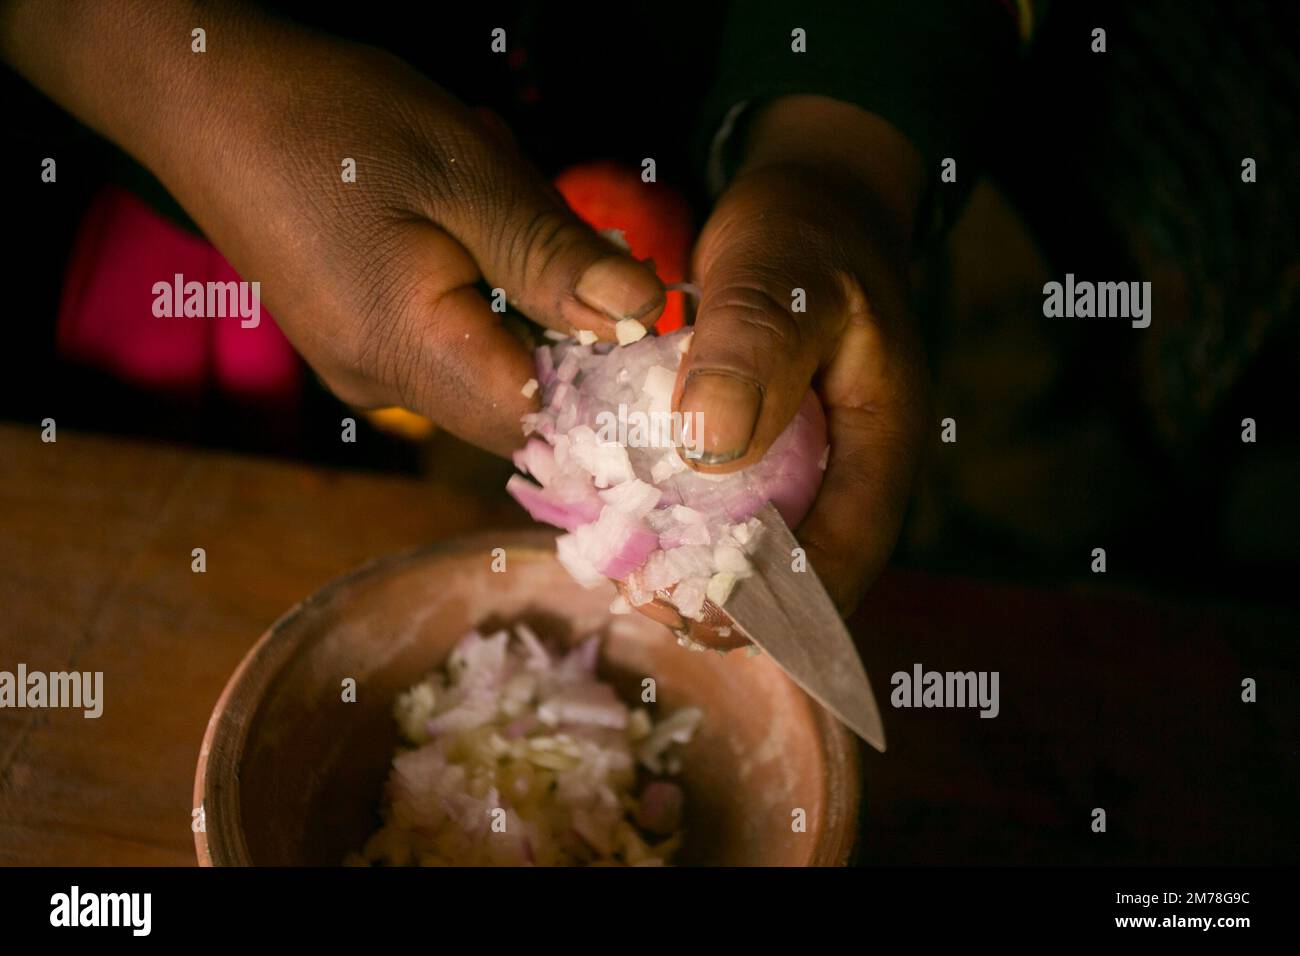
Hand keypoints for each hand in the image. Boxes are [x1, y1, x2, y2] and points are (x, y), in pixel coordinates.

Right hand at [0, 1, 663, 455]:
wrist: (207, 98)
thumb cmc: (337, 125)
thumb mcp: (468, 176)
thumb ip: (557, 260)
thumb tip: (646, 317)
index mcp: (414, 355)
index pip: (542, 428)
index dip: (607, 399)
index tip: (651, 337)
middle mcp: (385, 388)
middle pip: (519, 407)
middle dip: (570, 341)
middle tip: (568, 242)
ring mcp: (366, 370)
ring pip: (490, 370)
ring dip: (526, 306)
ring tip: (497, 212)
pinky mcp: (359, 343)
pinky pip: (451, 345)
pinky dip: (487, 296)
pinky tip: (466, 223)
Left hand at [635, 96, 929, 645]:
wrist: (809, 199)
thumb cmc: (808, 232)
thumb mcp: (783, 277)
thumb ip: (753, 351)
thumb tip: (708, 449)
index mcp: (879, 444)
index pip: (845, 556)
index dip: (781, 606)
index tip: (704, 620)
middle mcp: (847, 467)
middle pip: (799, 569)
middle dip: (731, 603)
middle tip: (649, 607)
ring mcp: (805, 459)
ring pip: (759, 542)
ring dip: (701, 569)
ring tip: (630, 580)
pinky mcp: (762, 444)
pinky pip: (727, 502)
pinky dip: (683, 520)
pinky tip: (628, 523)